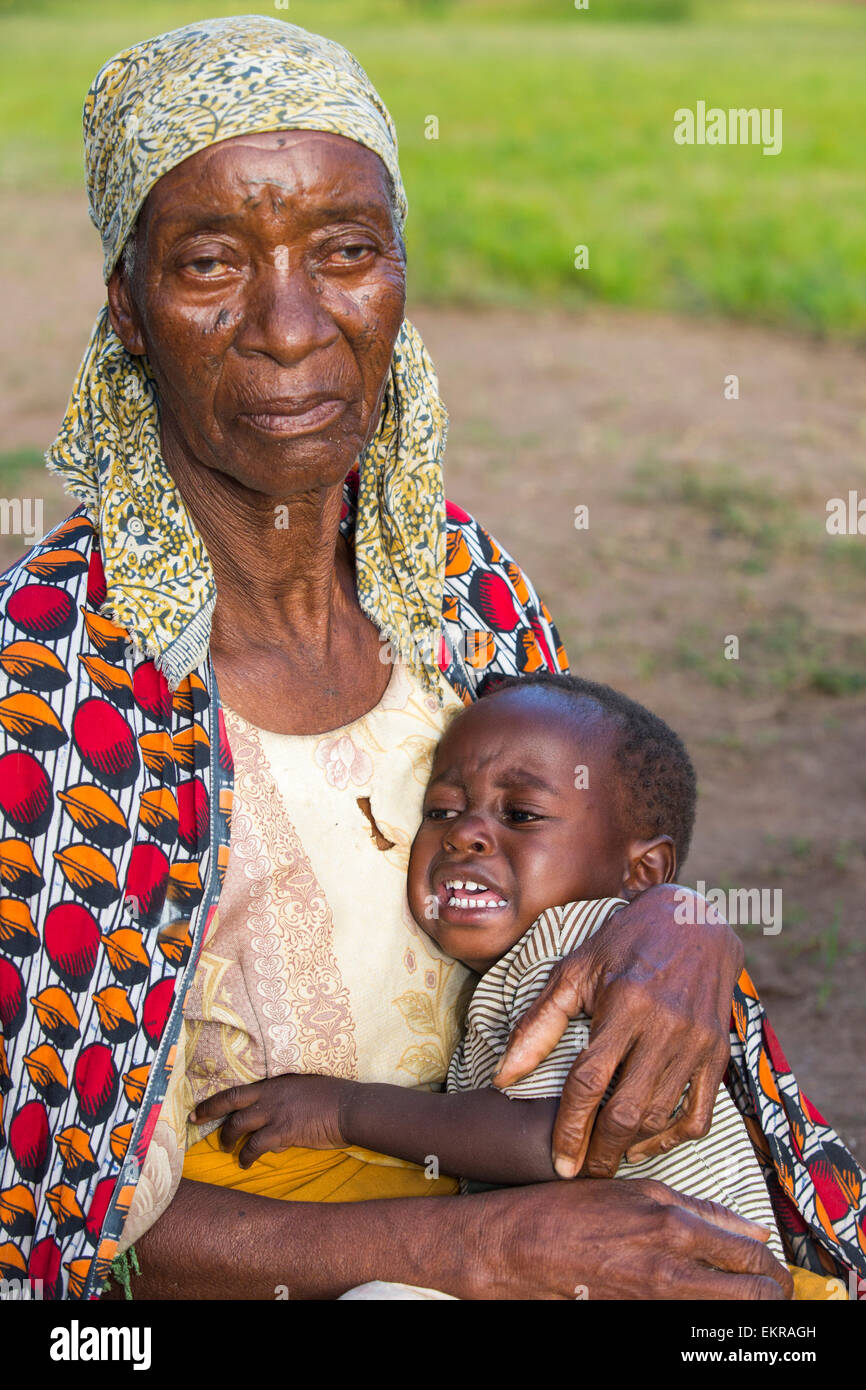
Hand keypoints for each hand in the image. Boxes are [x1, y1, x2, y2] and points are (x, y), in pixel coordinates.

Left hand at [190, 1073, 354, 1167]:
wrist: (349, 1108)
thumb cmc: (332, 1099)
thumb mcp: (303, 1093)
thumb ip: (284, 1107)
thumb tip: (274, 1133)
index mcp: (274, 1084)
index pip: (237, 1090)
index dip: (215, 1100)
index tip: (199, 1108)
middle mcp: (270, 1096)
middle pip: (230, 1103)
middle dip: (209, 1113)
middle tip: (196, 1122)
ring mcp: (276, 1113)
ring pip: (239, 1126)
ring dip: (228, 1139)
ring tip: (227, 1150)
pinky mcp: (284, 1131)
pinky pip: (256, 1146)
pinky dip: (247, 1156)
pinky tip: (246, 1163)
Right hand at [469, 1177, 792, 1300]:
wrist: (518, 1249)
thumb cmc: (570, 1211)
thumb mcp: (637, 1191)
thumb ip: (699, 1210)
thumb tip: (749, 1229)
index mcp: (673, 1224)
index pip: (751, 1253)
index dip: (772, 1266)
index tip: (773, 1269)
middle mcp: (671, 1266)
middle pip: (754, 1294)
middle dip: (771, 1293)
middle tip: (772, 1290)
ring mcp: (656, 1298)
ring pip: (729, 1315)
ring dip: (744, 1308)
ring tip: (741, 1299)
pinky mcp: (640, 1317)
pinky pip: (692, 1324)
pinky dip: (707, 1318)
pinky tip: (702, 1305)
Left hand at [491, 883, 742, 1176]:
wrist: (692, 920)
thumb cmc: (622, 944)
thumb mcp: (575, 971)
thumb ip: (538, 1025)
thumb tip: (503, 1077)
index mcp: (624, 1004)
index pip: (590, 1082)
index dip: (570, 1129)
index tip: (560, 1163)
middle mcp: (664, 1026)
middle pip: (626, 1110)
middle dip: (600, 1152)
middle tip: (582, 1173)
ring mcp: (696, 1041)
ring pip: (660, 1117)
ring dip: (631, 1148)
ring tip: (607, 1157)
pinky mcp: (718, 1052)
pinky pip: (699, 1114)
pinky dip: (672, 1139)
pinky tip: (647, 1143)